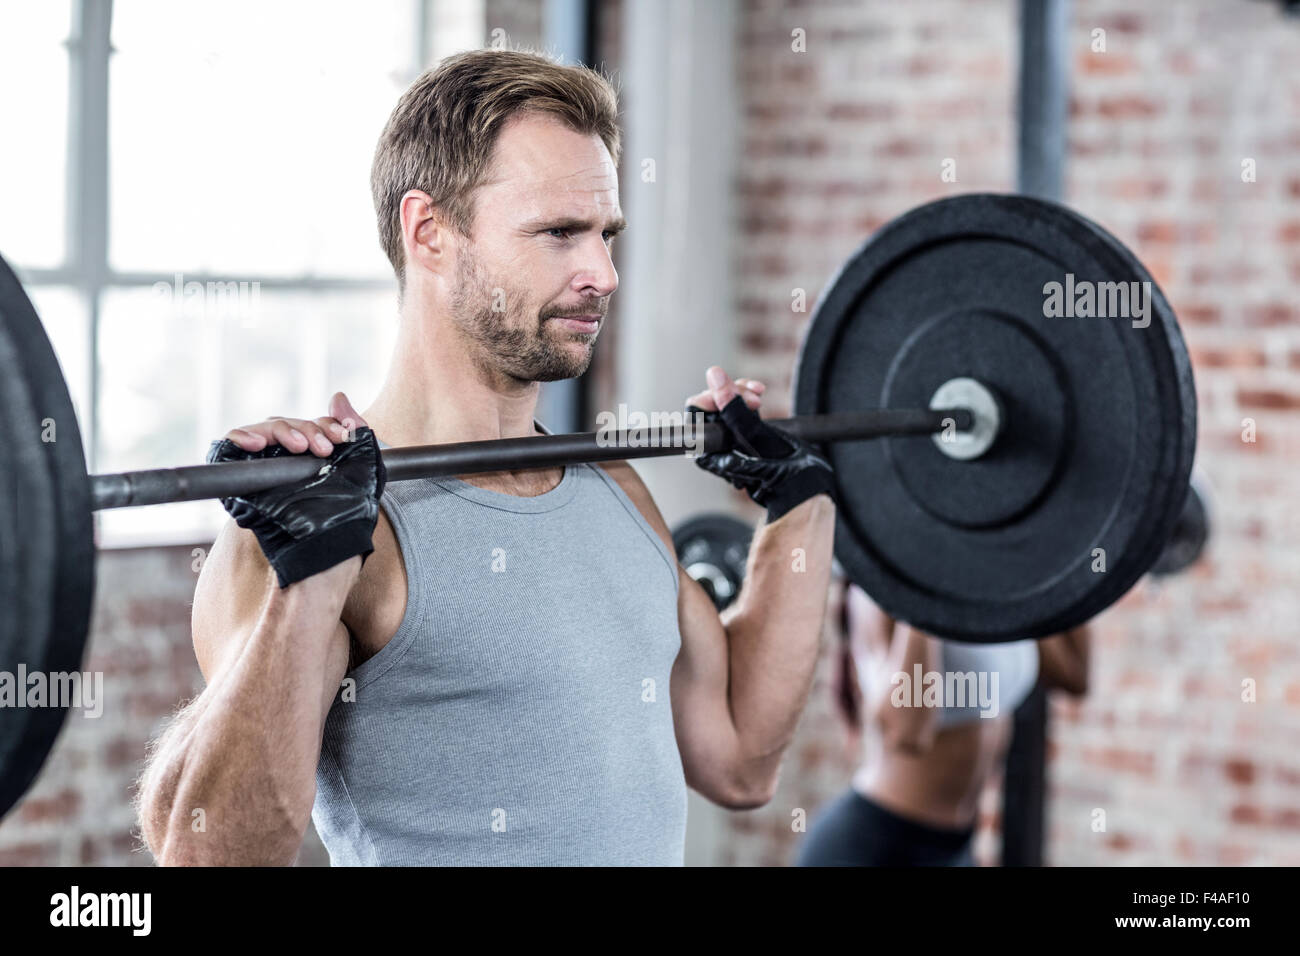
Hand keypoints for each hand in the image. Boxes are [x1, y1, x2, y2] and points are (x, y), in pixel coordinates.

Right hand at [207, 392, 386, 588]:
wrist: (325, 554)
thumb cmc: (345, 521)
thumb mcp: (362, 473)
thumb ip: (356, 434)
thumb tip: (338, 396)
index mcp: (314, 456)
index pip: (313, 426)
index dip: (327, 426)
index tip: (342, 438)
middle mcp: (288, 459)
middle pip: (288, 425)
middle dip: (307, 429)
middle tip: (321, 449)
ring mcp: (264, 467)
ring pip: (265, 431)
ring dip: (281, 431)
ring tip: (297, 446)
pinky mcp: (243, 477)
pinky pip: (232, 446)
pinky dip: (241, 437)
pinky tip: (254, 444)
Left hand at [686, 366, 834, 522]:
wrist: (806, 487)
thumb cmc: (783, 478)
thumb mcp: (757, 440)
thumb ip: (735, 410)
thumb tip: (714, 377)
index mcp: (711, 453)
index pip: (695, 413)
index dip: (711, 396)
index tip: (731, 391)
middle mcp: (717, 445)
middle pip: (709, 403)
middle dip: (731, 392)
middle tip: (756, 398)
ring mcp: (730, 437)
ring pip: (724, 400)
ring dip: (741, 390)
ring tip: (759, 393)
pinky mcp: (743, 430)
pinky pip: (738, 404)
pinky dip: (748, 394)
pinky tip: (759, 392)